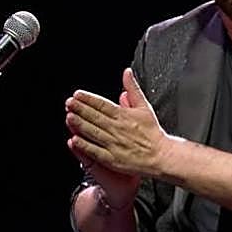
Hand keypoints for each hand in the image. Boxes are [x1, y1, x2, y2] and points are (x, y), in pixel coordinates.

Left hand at [66, 68, 169, 189]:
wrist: (162, 155)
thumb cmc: (152, 132)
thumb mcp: (144, 106)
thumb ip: (133, 89)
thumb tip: (127, 72)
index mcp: (124, 115)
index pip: (102, 104)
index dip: (88, 99)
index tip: (77, 94)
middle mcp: (117, 128)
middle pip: (95, 116)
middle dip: (80, 109)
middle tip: (69, 102)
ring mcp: (114, 144)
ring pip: (93, 132)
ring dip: (80, 124)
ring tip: (69, 116)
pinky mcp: (113, 159)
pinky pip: (95, 151)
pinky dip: (85, 145)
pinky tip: (75, 139)